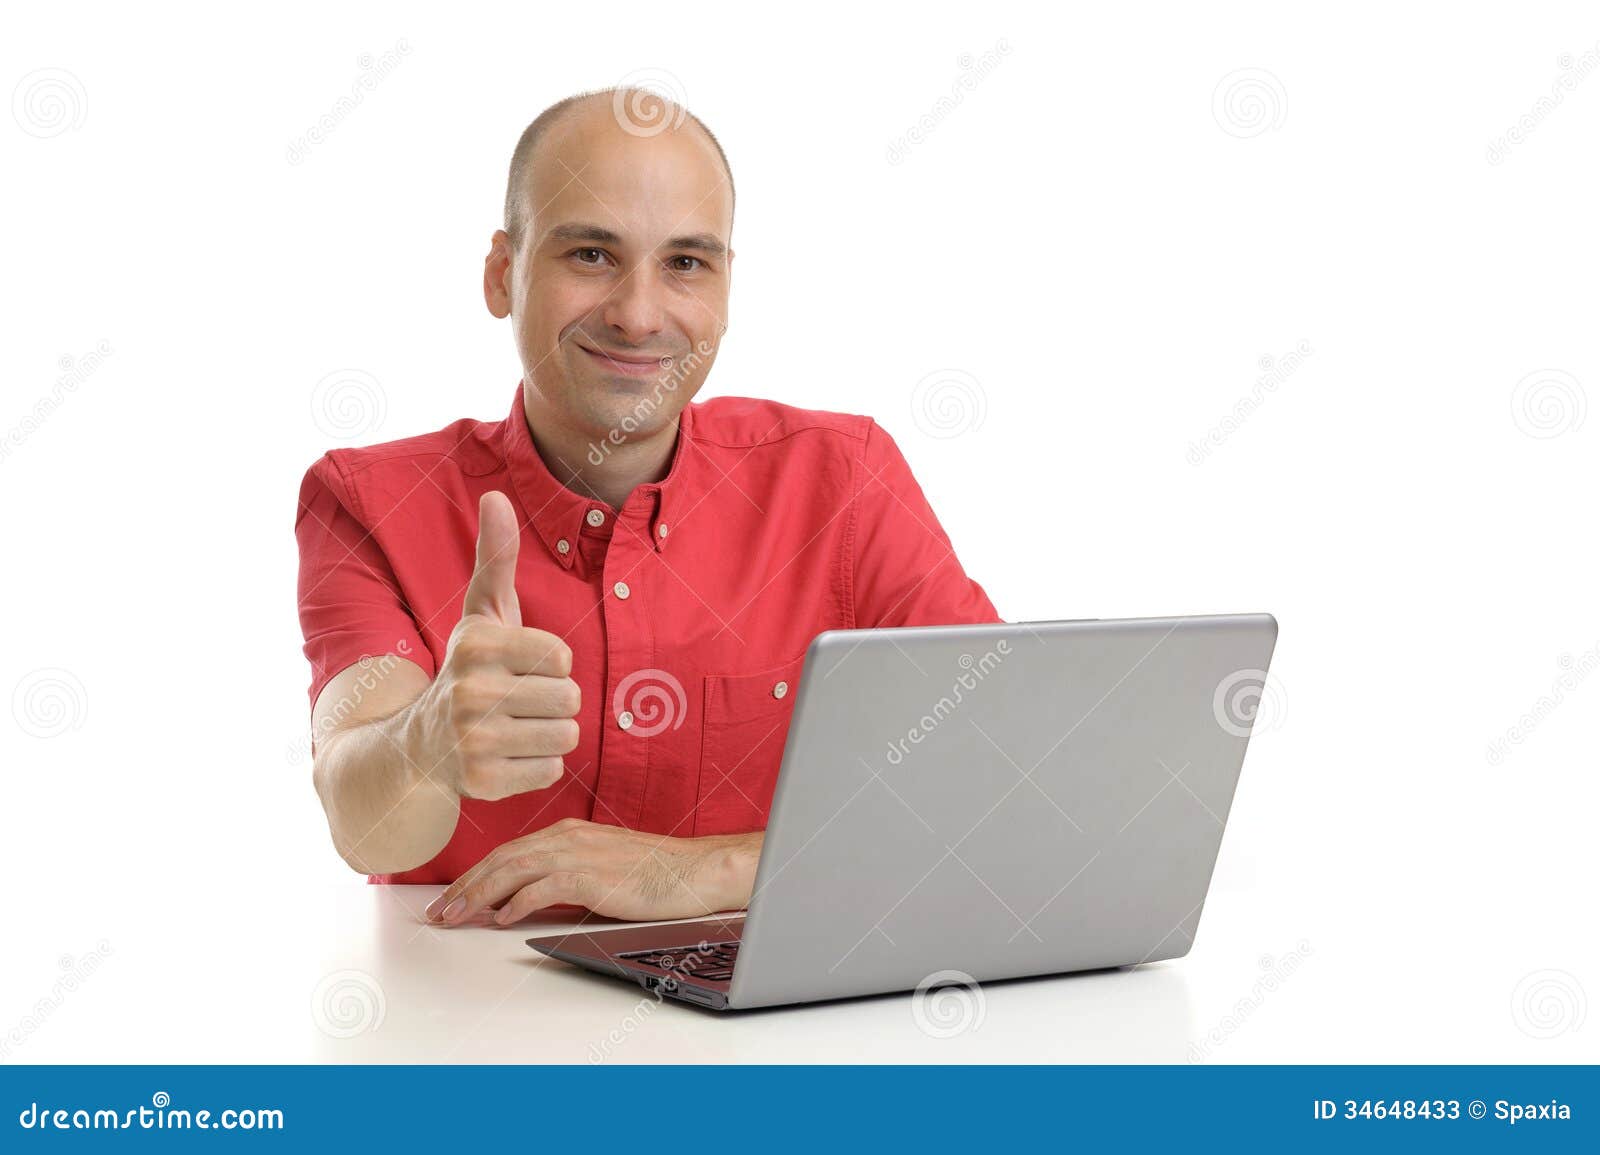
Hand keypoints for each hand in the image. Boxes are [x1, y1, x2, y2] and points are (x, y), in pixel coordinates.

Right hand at [406, 490, 579, 800]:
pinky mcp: (483, 784)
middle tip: (519, 700)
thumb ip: (496, 558)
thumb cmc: (469, 669)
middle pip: (570, 698)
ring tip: (515, 726)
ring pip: (566, 736)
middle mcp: (470, 693)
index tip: (521, 666)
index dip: (551, 662)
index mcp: (476, 646)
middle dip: (554, 700)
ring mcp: (473, 742)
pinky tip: (507, 755)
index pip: (562, 656)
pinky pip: (551, 772)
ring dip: (550, 733)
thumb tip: (496, 496)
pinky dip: (537, 767)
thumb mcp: (481, 613)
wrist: (418, 744)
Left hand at [423, 819, 762, 924]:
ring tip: (456, 916)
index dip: (475, 875)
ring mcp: (579, 853)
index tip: (453, 897)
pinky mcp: (592, 875)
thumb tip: (525, 902)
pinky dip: (518, 901)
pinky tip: (502, 917)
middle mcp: (568, 837)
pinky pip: (543, 887)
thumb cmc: (654, 873)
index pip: (509, 851)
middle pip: (502, 858)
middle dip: (465, 886)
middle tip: (439, 911)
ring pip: (513, 870)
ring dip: (479, 895)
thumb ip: (564, 877)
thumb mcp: (600, 868)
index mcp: (568, 832)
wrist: (694, 870)